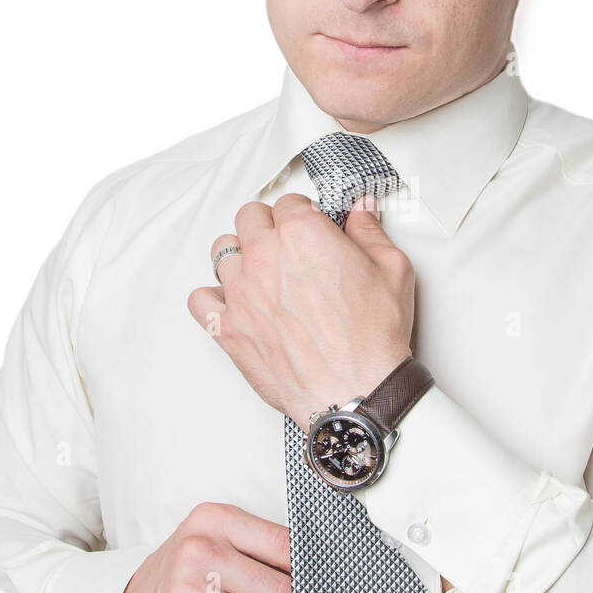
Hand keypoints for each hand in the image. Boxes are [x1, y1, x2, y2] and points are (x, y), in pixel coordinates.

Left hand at [188, 193, 414, 430]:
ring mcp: (241, 292)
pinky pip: (199, 299)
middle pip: (248, 218)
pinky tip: (234, 303)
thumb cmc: (373, 338)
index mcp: (302, 234)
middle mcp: (265, 257)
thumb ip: (370, 232)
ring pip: (222, 252)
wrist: (358, 391)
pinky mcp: (228, 328)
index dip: (303, 213)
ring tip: (261, 273)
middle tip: (286, 245)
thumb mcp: (392, 270)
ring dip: (241, 257)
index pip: (288, 201)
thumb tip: (361, 212)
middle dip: (268, 225)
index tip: (310, 225)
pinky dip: (213, 298)